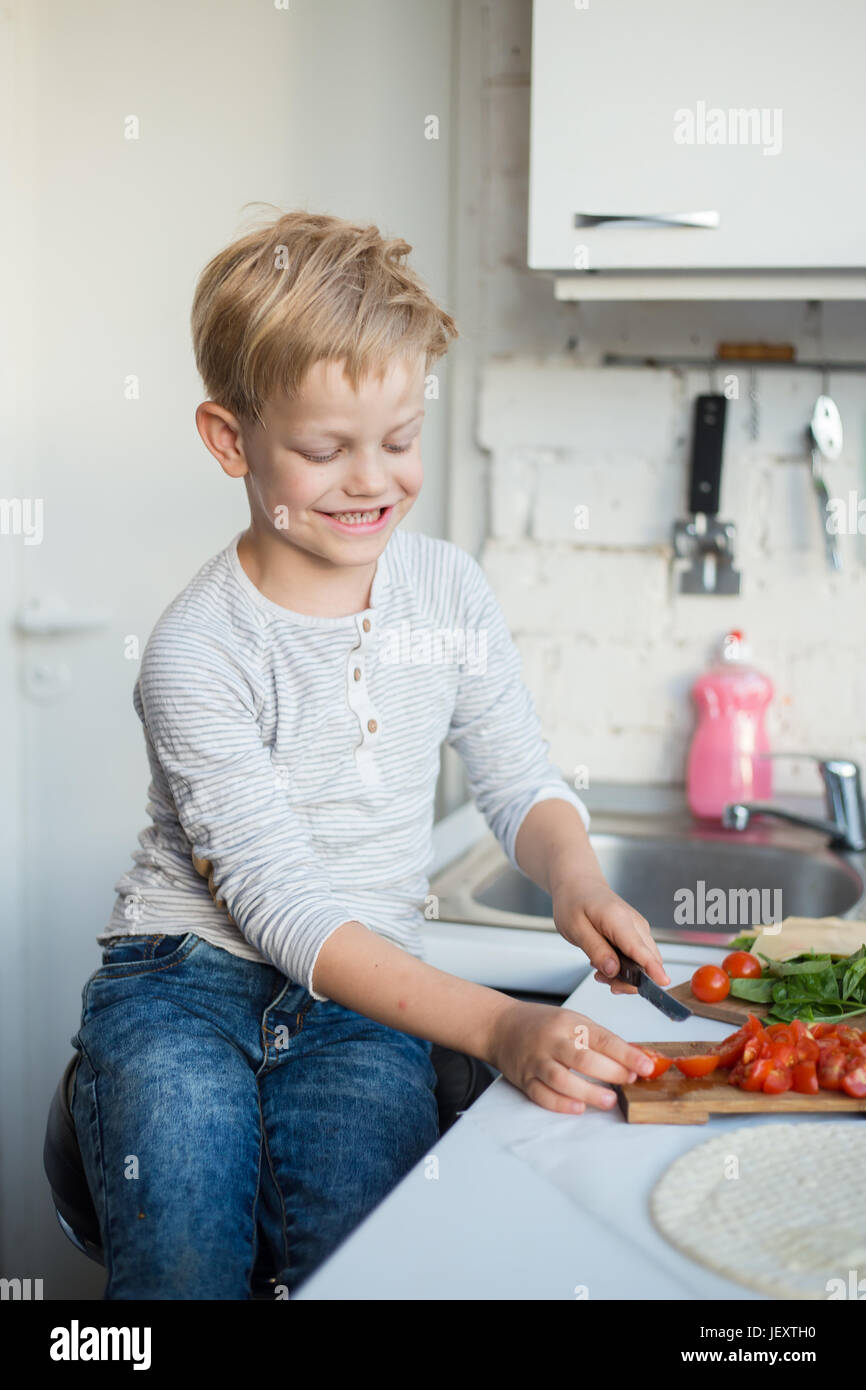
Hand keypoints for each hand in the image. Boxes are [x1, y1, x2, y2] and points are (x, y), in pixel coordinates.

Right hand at [487, 999, 655, 1112]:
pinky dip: (560, 1103)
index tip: (645, 1066)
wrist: (500, 1026)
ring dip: (588, 1092)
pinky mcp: (524, 1078)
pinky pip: (542, 1094)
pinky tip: (578, 1108)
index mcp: (568, 1023)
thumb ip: (598, 1039)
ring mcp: (536, 1061)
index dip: (627, 1054)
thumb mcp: (571, 1021)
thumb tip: (631, 1060)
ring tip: (609, 1100)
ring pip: (562, 1079)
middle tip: (630, 1082)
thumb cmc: (541, 1024)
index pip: (602, 1039)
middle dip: (612, 1072)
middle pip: (583, 1058)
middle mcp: (551, 1041)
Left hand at [551, 877, 669, 993]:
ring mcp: (639, 928)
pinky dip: (624, 966)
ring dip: (624, 974)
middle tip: (600, 977)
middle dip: (628, 980)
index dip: (652, 968)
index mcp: (619, 919)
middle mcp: (636, 924)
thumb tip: (614, 971)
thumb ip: (596, 950)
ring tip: (597, 968)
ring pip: (644, 962)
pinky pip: (639, 957)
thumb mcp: (575, 929)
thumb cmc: (575, 902)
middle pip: (647, 960)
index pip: (640, 949)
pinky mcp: (638, 933)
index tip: (663, 982)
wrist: (579, 885)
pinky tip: (605, 962)